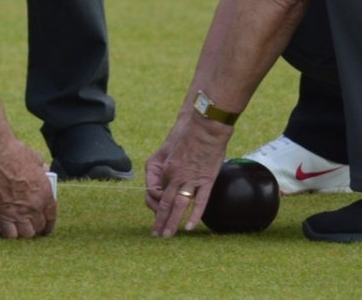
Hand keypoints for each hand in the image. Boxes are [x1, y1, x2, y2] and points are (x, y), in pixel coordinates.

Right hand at [0, 138, 57, 238]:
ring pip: (25, 234)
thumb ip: (41, 169)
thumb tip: (43, 169)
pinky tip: (6, 226)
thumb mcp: (35, 159)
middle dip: (35, 228)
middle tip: (30, 226)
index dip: (48, 225)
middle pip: (38, 228)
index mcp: (45, 194)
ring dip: (23, 231)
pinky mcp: (1, 214)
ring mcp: (18, 212)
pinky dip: (8, 232)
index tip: (45, 228)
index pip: (51, 218)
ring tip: (18, 227)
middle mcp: (34, 206)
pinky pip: (9, 233)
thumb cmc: (14, 153)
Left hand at [144, 111, 231, 237]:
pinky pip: (199, 201)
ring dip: (172, 222)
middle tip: (156, 234)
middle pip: (163, 203)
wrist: (204, 126)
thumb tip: (173, 180)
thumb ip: (171, 167)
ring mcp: (190, 179)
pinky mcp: (206, 179)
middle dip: (159, 220)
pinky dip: (194, 215)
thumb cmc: (188, 135)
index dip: (155, 206)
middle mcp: (175, 176)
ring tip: (168, 235)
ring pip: (178, 205)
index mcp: (165, 168)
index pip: (156, 192)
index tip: (156, 216)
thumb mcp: (172, 151)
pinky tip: (189, 227)